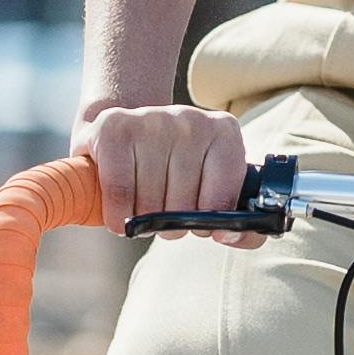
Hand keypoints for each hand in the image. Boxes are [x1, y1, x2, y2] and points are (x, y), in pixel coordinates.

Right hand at [78, 96, 259, 222]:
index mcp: (224, 133)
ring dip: (142, 222)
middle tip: (163, 212)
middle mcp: (191, 121)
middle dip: (171, 224)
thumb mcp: (210, 186)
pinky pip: (120, 192)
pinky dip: (117, 216)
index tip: (199, 223)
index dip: (208, 222)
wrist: (121, 133)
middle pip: (183, 206)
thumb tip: (233, 235)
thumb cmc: (170, 168)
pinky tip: (120, 216)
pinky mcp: (115, 128)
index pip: (223, 200)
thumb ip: (238, 222)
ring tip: (142, 207)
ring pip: (150, 204)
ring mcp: (153, 120)